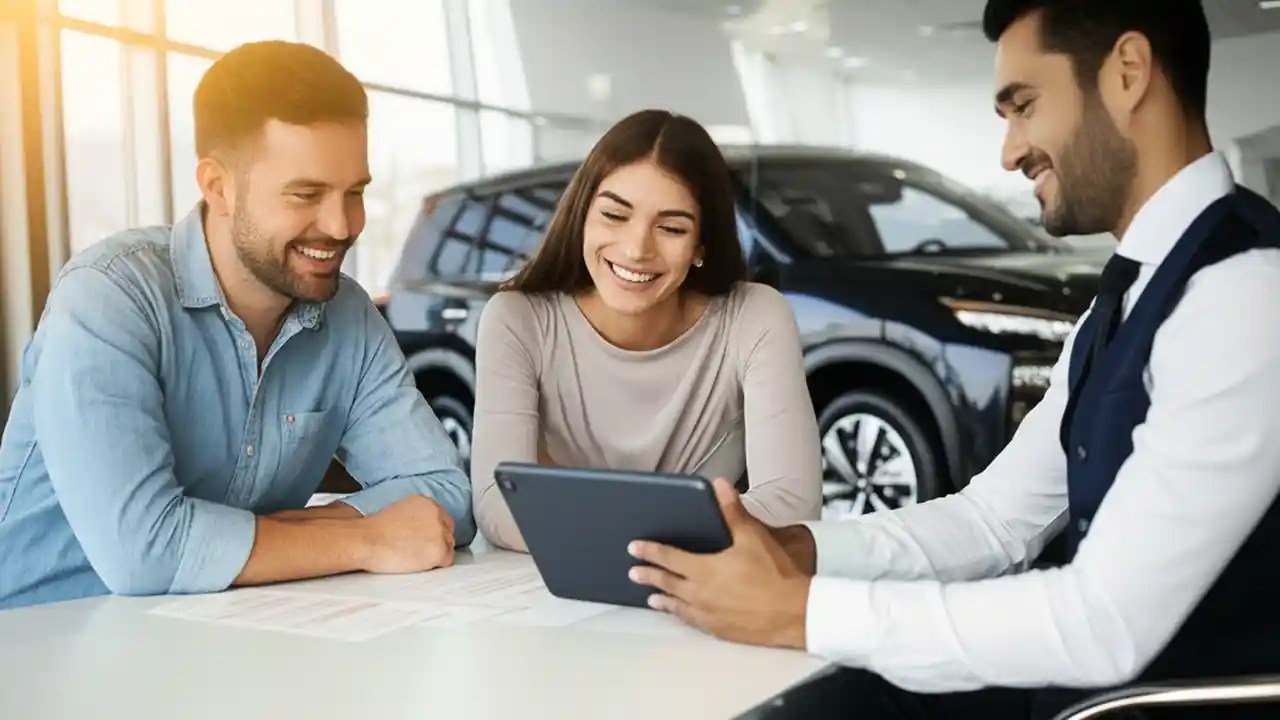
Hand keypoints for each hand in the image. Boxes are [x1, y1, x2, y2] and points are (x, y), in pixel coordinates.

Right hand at [359, 495, 455, 572]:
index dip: (433, 533)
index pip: (442, 519)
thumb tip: (423, 529)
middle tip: (419, 552)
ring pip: (448, 546)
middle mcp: (437, 513)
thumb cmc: (375, 531)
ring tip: (414, 557)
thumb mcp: (400, 511)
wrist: (367, 540)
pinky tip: (418, 563)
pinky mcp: (439, 550)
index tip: (424, 541)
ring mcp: (440, 531)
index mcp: (427, 502)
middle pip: (447, 532)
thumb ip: (417, 516)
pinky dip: (435, 564)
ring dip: (435, 554)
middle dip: (436, 542)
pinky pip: (447, 560)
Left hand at [628, 478, 811, 649]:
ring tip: (651, 599)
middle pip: (667, 582)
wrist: (793, 613)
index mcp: (705, 569)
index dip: (650, 551)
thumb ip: (732, 512)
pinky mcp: (720, 630)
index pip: (669, 557)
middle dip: (649, 575)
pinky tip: (682, 615)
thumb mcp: (752, 537)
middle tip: (633, 573)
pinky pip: (693, 621)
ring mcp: (709, 614)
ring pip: (677, 606)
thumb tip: (720, 485)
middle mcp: (700, 594)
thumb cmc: (774, 574)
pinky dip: (682, 615)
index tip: (634, 547)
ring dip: (663, 599)